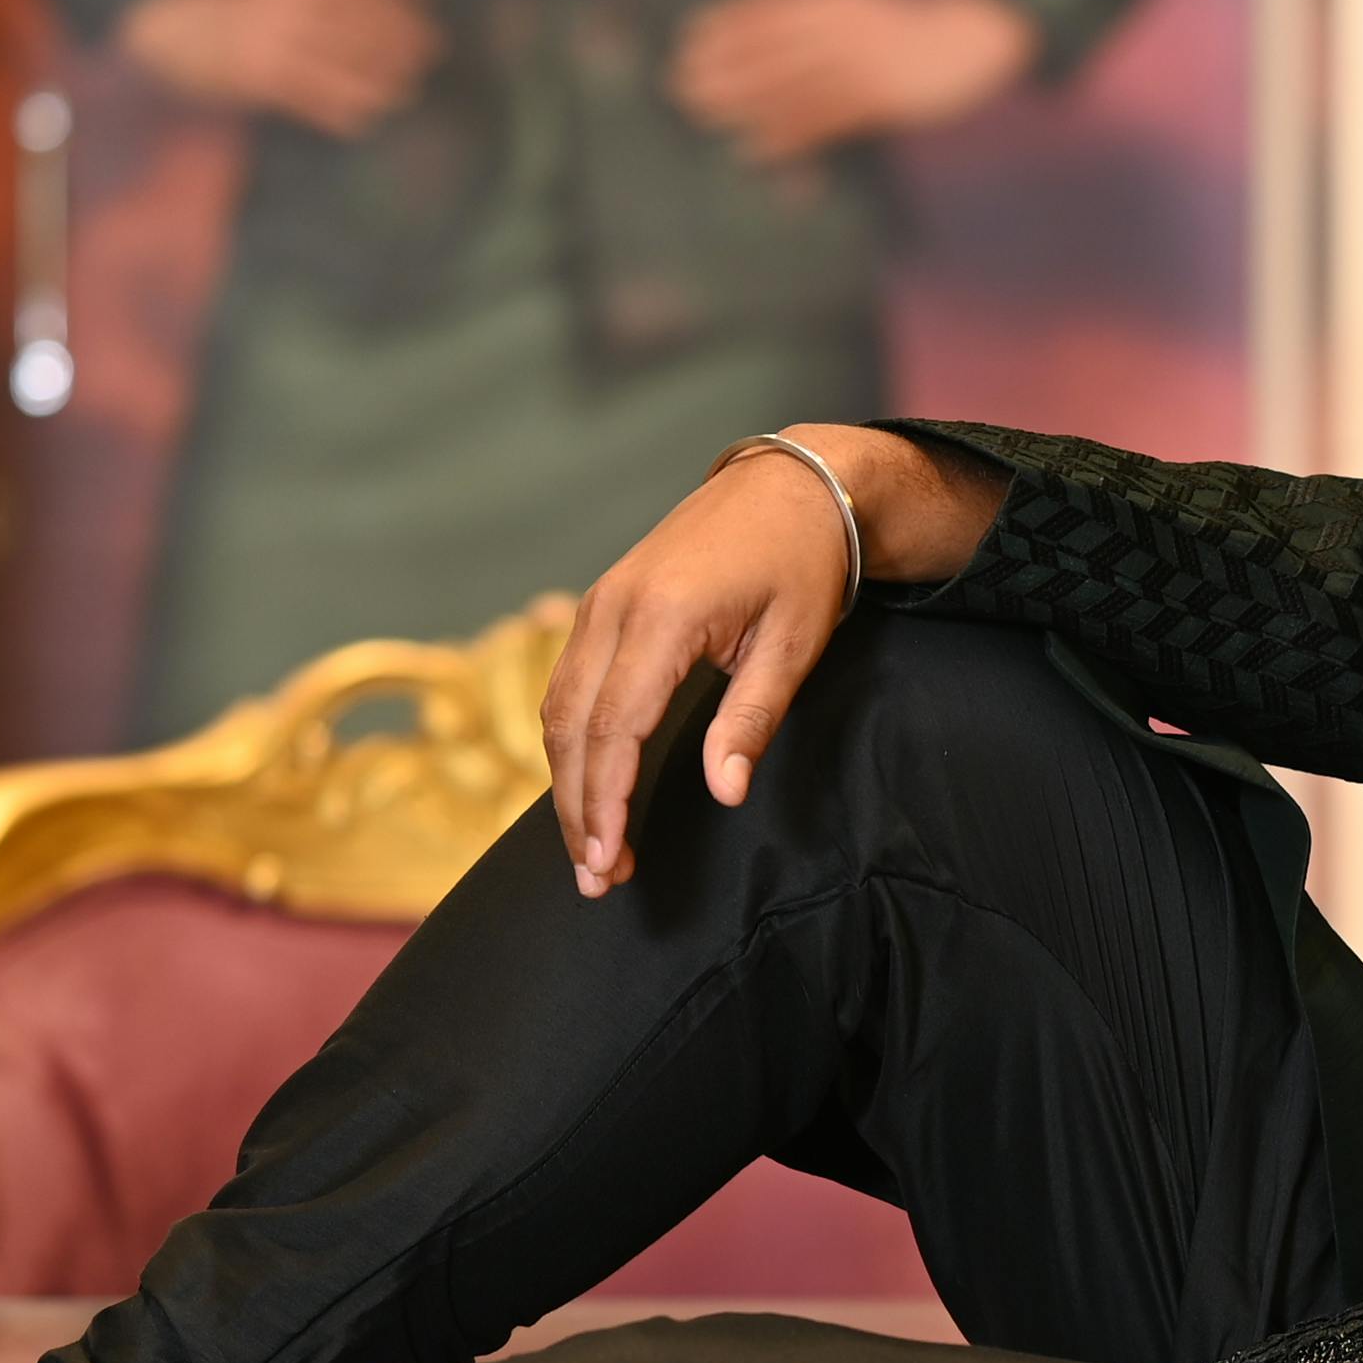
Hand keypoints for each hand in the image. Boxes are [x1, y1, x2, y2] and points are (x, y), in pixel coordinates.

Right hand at [121, 0, 442, 134]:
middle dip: (403, 35)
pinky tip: (362, 119)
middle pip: (362, 19)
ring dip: (381, 79)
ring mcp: (275, 42)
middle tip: (433, 48)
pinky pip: (314, 100)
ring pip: (345, 64)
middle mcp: (289, 2)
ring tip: (405, 90)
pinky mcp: (261, 81)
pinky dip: (341, 111)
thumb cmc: (226, 3)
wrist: (161, 28)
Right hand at [533, 426, 1000, 896]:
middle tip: (597, 878)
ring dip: (569, 783)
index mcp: (663, 615)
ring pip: (559, 708)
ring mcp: (601, 603)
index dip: (608, 801)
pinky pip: (569, 685)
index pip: (616, 727)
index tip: (610, 859)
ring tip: (590, 850)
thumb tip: (725, 792)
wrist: (790, 484)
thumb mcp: (793, 644)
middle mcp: (614, 607)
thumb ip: (752, 719)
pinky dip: (571, 744)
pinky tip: (588, 788)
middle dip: (579, 809)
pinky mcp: (602, 606)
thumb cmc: (803, 563)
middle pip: (572, 727)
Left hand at [669, 0, 1036, 161]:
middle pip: (771, 46)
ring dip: (742, 100)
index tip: (690, 34)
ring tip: (702, 110)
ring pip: (790, 84)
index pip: (771, 6)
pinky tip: (753, 146)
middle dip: (722, 63)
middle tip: (679, 80)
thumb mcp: (861, 0)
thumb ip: (818, 9)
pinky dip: (786, 135)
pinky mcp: (881, 100)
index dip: (728, 21)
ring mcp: (864, 63)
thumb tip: (762, 26)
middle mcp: (845, 25)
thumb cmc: (910, 22)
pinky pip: (824, 121)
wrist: (973, 37)